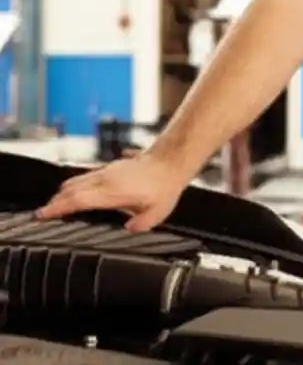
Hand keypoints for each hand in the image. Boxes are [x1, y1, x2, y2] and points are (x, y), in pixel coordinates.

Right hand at [35, 151, 191, 231]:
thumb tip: (128, 230)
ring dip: (64, 192)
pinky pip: (86, 176)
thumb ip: (140, 224)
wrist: (171, 161)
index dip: (58, 207)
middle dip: (55, 201)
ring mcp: (107, 171)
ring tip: (57, 204)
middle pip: (70, 188)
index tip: (42, 214)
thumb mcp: (157, 213)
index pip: (77, 199)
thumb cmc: (165, 186)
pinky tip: (78, 193)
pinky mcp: (111, 167)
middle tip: (44, 213)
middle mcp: (105, 179)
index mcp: (112, 192)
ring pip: (77, 180)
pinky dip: (76, 185)